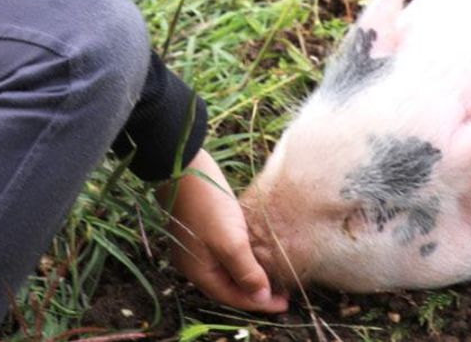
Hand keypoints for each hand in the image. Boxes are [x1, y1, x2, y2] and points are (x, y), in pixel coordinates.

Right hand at [156, 149, 289, 313]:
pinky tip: (256, 254)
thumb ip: (246, 272)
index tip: (285, 303)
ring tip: (273, 276)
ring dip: (249, 275)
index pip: (232, 297)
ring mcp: (198, 247)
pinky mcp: (203, 231)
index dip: (259, 303)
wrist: (184, 167)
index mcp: (199, 272)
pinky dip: (242, 259)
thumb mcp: (230, 242)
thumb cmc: (207, 205)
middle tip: (282, 292)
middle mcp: (196, 264)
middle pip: (229, 287)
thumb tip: (261, 298)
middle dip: (255, 292)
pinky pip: (226, 254)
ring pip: (228, 271)